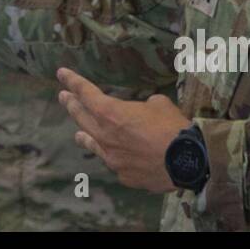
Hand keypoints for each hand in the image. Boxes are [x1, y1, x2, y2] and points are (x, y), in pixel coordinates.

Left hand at [56, 67, 190, 192]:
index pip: (86, 93)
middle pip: (82, 118)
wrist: (188, 162)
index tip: (61, 73)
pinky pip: (114, 162)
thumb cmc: (173, 127)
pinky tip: (116, 156)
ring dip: (84, 134)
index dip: (73, 82)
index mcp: (111, 114)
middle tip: (64, 97)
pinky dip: (113, 156)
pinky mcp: (124, 175)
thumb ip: (142, 106)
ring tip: (78, 133)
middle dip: (71, 105)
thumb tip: (142, 113)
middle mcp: (105, 137)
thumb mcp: (159, 103)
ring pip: (93, 144)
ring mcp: (113, 159)